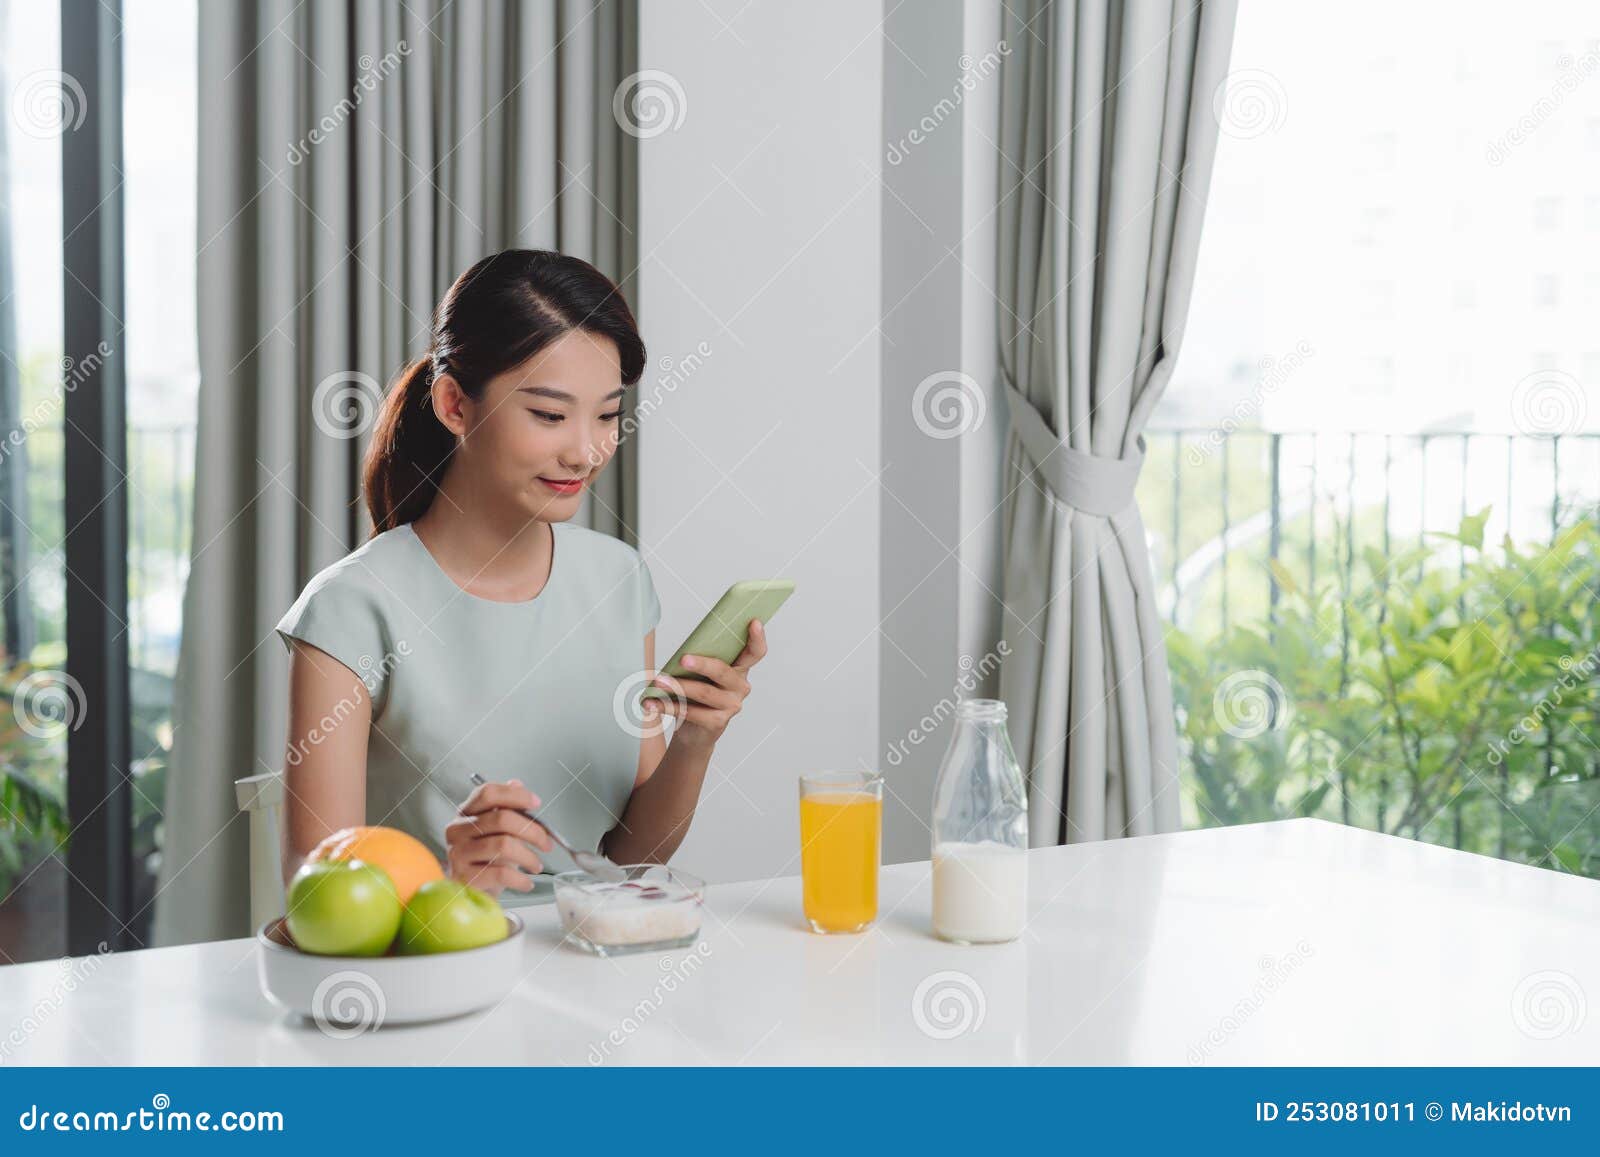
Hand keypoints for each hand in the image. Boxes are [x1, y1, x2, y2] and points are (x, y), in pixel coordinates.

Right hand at [443, 778, 554, 895]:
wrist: (470, 891)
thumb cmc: (486, 858)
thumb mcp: (497, 831)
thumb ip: (506, 808)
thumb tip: (517, 784)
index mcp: (466, 812)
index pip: (488, 793)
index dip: (516, 795)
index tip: (536, 803)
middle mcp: (457, 829)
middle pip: (502, 819)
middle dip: (532, 831)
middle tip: (546, 843)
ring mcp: (458, 853)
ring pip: (503, 846)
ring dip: (529, 857)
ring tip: (537, 865)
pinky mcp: (464, 877)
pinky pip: (501, 874)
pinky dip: (520, 879)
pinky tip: (527, 882)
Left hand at [646, 618, 768, 745]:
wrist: (694, 734)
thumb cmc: (697, 696)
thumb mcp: (702, 675)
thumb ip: (702, 660)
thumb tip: (682, 651)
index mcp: (739, 669)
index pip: (755, 652)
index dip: (757, 638)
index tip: (753, 622)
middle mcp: (740, 687)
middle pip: (722, 671)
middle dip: (701, 664)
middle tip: (682, 658)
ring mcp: (731, 706)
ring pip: (704, 692)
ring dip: (678, 686)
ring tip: (658, 682)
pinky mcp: (718, 723)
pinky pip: (692, 712)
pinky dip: (668, 706)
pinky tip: (653, 703)